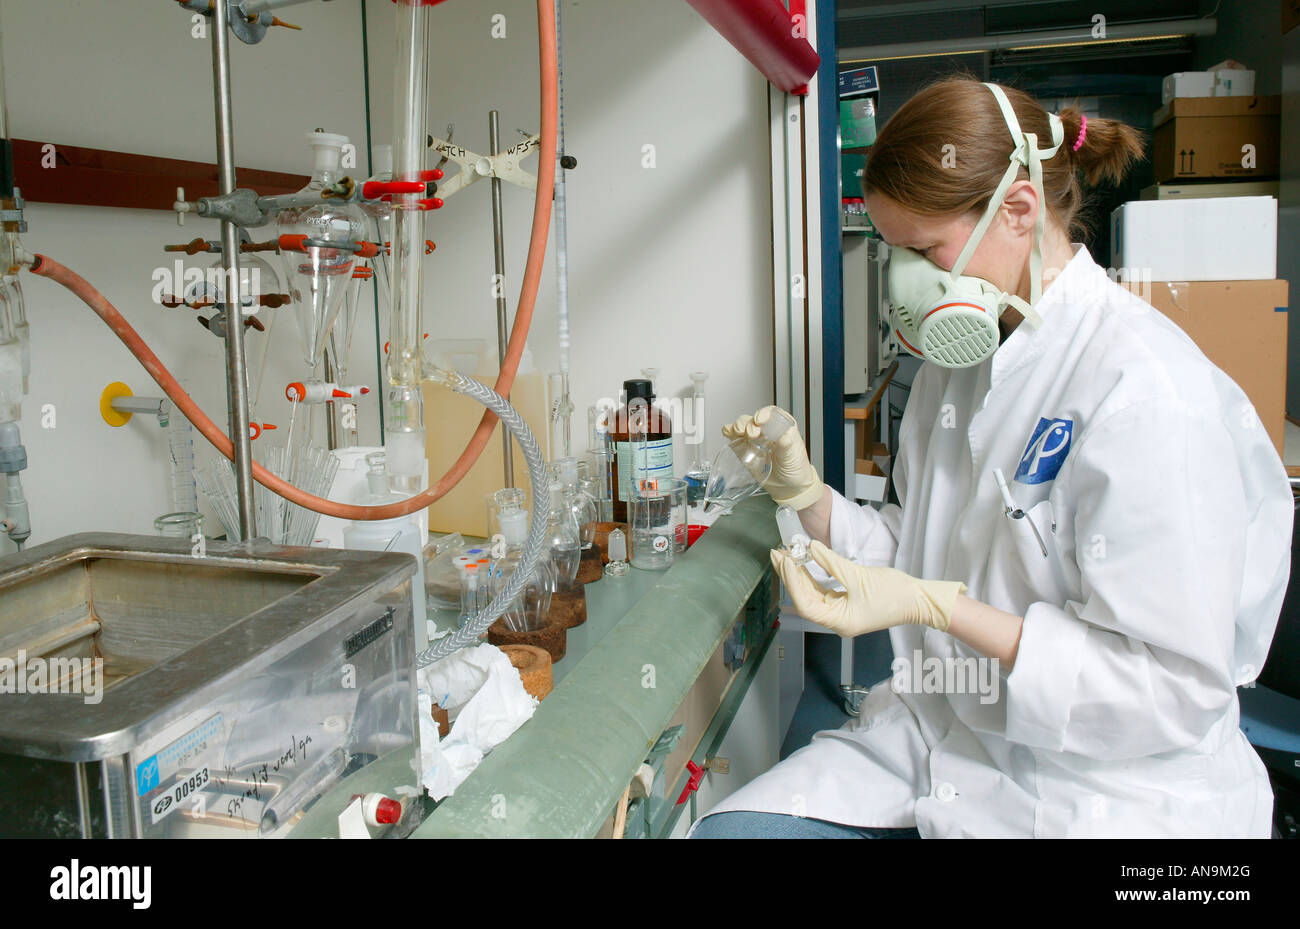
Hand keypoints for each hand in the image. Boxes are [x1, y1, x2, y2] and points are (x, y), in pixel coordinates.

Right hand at [722, 406, 822, 509]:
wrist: (787, 487)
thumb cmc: (795, 468)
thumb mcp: (793, 456)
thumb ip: (787, 446)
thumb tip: (783, 438)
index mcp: (781, 426)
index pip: (771, 413)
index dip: (763, 414)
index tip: (759, 421)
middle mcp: (766, 430)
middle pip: (753, 419)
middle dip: (748, 424)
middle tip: (751, 434)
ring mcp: (754, 439)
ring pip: (741, 425)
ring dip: (737, 427)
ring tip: (739, 434)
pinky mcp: (744, 448)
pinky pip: (733, 436)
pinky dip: (729, 433)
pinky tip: (729, 435)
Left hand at [772, 540, 966, 634]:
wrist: (918, 599)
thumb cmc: (894, 593)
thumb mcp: (859, 575)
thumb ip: (831, 562)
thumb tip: (809, 548)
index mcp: (840, 622)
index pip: (806, 604)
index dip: (792, 581)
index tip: (785, 560)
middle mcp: (837, 621)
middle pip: (805, 599)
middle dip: (790, 576)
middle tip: (777, 553)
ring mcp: (841, 613)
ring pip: (812, 594)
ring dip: (799, 575)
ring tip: (786, 555)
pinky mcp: (846, 604)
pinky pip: (823, 591)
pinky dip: (812, 577)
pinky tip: (802, 564)